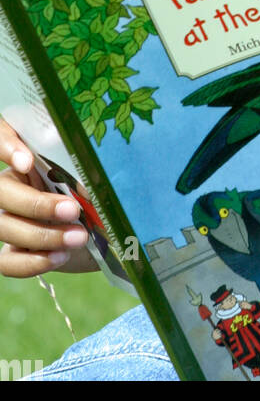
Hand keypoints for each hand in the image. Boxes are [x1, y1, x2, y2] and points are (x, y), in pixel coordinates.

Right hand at [0, 119, 96, 276]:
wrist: (107, 234)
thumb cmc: (99, 195)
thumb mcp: (93, 177)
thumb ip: (82, 170)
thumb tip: (87, 173)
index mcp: (29, 156)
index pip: (4, 138)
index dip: (7, 147)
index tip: (28, 161)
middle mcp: (13, 185)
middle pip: (1, 191)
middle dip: (36, 204)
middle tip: (73, 210)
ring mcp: (9, 219)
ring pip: (4, 226)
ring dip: (43, 235)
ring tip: (79, 237)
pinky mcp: (13, 251)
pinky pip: (8, 261)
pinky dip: (34, 261)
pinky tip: (60, 256)